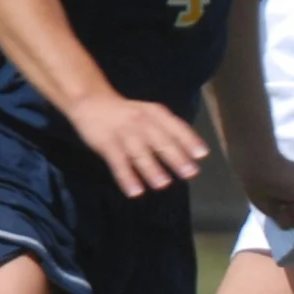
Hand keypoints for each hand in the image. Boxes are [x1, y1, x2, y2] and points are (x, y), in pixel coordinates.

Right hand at [72, 94, 209, 198]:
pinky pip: (117, 162)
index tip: (202, 155)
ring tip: (163, 184)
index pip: (175, 126)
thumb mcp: (150, 115)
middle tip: (189, 173)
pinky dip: (126, 177)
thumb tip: (193, 155)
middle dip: (175, 157)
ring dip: (151, 168)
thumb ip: (169, 132)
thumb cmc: (128, 114)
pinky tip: (135, 191)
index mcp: (155, 113)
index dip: (189, 140)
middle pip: (160, 140)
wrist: (91, 101)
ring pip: (139, 152)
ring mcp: (123, 132)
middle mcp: (141, 121)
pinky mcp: (106, 143)